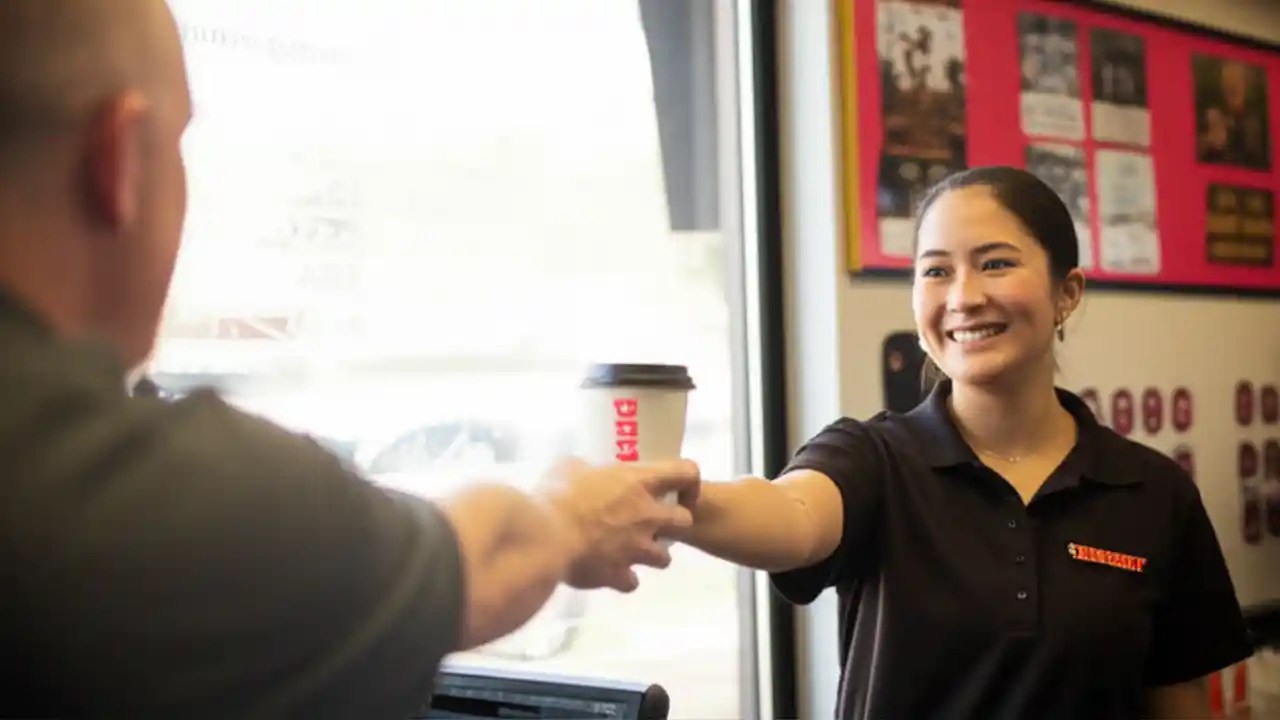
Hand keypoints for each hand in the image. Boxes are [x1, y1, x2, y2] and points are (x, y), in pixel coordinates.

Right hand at [536, 456, 700, 592]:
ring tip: (631, 550)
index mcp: (638, 482)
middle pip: (684, 521)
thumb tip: (581, 470)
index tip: (678, 489)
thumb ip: (586, 469)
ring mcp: (636, 549)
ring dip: (651, 554)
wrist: (544, 538)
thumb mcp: (570, 467)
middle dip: (673, 522)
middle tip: (652, 521)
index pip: (686, 472)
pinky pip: (631, 582)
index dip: (689, 480)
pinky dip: (623, 579)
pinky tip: (609, 572)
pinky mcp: (619, 575)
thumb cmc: (556, 494)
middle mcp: (646, 516)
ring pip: (665, 558)